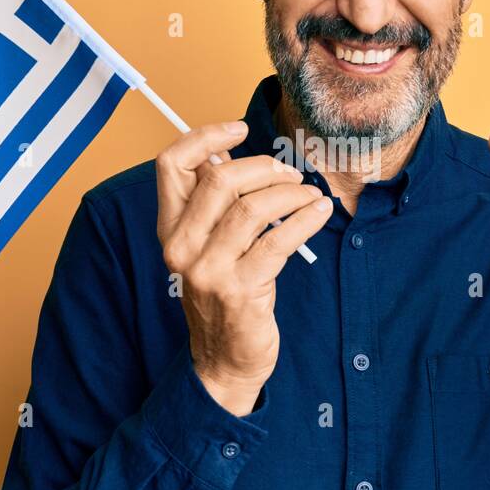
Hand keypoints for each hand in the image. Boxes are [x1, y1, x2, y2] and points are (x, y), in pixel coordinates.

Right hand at [156, 122, 332, 414]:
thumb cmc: (225, 294)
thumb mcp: (209, 246)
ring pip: (252, 208)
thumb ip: (215, 204)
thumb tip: (235, 153)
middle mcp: (181, 247)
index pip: (171, 165)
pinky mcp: (240, 290)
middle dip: (263, 167)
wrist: (225, 360)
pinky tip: (319, 213)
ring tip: (309, 195)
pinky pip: (278, 241)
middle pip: (218, 180)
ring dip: (290, 193)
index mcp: (170, 229)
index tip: (239, 129)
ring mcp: (208, 271)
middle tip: (289, 174)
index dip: (204, 137)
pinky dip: (305, 219)